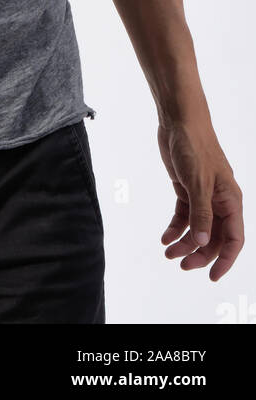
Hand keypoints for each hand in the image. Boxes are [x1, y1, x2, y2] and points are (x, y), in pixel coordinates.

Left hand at [158, 115, 243, 279]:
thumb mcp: (198, 183)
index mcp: (231, 200)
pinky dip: (175, 228)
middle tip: (180, 265)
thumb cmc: (195, 147)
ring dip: (184, 242)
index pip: (234, 239)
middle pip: (214, 237)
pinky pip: (184, 216)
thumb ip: (201, 214)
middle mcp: (220, 201)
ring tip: (168, 253)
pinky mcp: (187, 189)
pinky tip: (165, 237)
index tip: (212, 277)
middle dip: (199, 254)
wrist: (179, 121)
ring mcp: (203, 196)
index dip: (225, 260)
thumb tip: (203, 242)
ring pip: (198, 229)